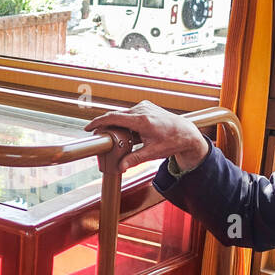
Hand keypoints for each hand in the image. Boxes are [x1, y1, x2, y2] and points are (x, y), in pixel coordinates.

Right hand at [84, 100, 210, 172]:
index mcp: (142, 121)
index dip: (98, 122)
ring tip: (114, 138)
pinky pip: (129, 113)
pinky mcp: (146, 106)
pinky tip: (126, 132)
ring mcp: (144, 106)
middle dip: (105, 126)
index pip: (114, 118)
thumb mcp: (152, 153)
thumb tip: (120, 168)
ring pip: (123, 115)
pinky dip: (125, 122)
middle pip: (116, 117)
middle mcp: (142, 110)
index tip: (88, 128)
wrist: (186, 133)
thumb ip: (134, 159)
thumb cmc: (171, 142)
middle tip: (98, 137)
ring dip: (116, 125)